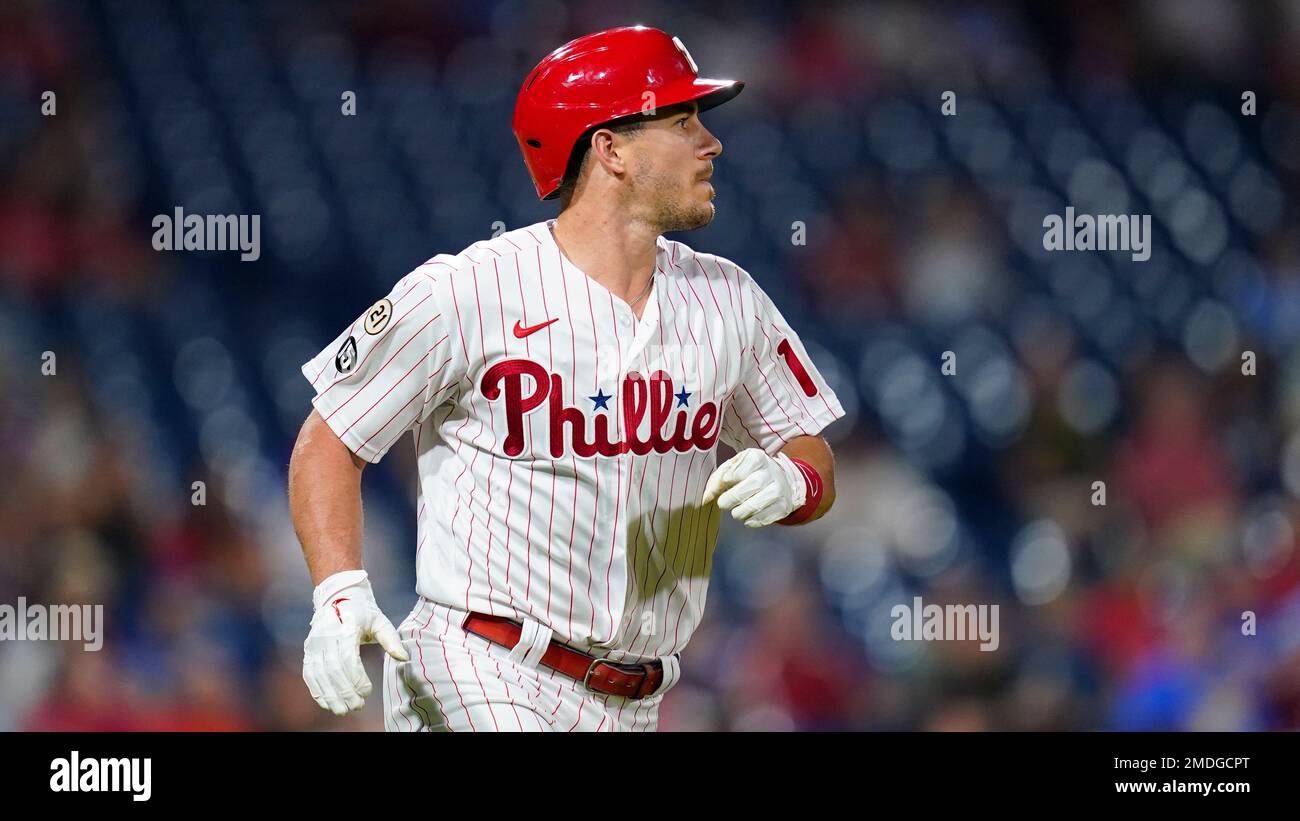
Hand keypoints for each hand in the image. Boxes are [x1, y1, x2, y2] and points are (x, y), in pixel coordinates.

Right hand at [303, 569, 408, 715]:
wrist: (338, 596)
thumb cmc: (363, 611)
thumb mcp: (380, 620)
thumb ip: (392, 640)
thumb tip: (403, 658)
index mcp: (346, 627)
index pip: (347, 657)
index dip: (356, 678)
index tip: (368, 692)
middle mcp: (327, 635)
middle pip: (332, 669)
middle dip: (344, 691)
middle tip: (357, 706)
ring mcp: (315, 643)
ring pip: (319, 674)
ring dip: (330, 695)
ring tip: (343, 710)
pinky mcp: (309, 650)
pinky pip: (310, 673)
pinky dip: (317, 690)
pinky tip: (327, 703)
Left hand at [701, 448, 805, 527]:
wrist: (781, 481)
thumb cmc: (750, 473)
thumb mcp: (733, 468)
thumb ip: (716, 480)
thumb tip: (706, 499)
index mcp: (757, 458)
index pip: (735, 473)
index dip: (727, 480)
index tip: (727, 482)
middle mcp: (770, 473)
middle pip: (744, 491)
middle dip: (730, 500)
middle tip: (724, 503)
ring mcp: (779, 491)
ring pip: (752, 508)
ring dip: (739, 512)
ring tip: (737, 509)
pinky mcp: (782, 508)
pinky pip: (760, 520)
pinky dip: (749, 520)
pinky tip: (749, 514)